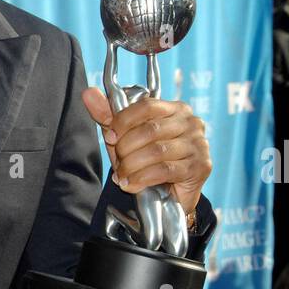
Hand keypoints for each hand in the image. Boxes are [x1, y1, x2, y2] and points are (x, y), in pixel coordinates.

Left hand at [80, 85, 210, 219]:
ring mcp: (198, 144)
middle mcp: (191, 123)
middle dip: (126, 149)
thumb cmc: (147, 161)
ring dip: (132, 166)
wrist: (169, 195)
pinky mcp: (199, 167)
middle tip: (118, 163)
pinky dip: (142, 178)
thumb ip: (108, 116)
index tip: (110, 137)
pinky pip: (165, 170)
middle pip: (150, 130)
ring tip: (122, 176)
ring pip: (156, 151)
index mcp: (175, 108)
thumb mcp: (125, 137)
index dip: (123, 121)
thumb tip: (88, 93)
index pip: (146, 106)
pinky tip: (132, 184)